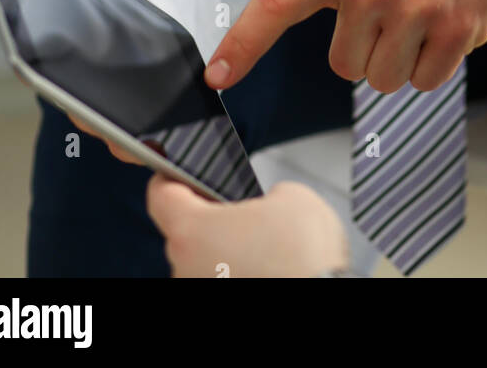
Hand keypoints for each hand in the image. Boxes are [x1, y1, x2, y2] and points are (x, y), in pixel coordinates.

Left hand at [146, 176, 349, 277]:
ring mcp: (197, 291)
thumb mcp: (291, 196)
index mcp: (192, 231)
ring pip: (202, 263)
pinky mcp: (216, 311)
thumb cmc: (305, 258)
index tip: (176, 174)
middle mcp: (184, 268)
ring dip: (224, 253)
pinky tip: (266, 271)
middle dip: (212, 221)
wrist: (326, 292)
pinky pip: (218, 280)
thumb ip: (265, 193)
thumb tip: (266, 207)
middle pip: (185, 232)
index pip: (160, 195)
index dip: (171, 178)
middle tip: (244, 216)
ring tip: (264, 250)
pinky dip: (236, 274)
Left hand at [204, 0, 486, 96]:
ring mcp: (414, 9)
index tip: (217, 75)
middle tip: (398, 8)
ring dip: (405, 59)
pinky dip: (437, 64)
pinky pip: (426, 81)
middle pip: (346, 66)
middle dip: (370, 49)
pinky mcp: (454, 30)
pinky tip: (450, 22)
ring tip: (427, 11)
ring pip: (386, 79)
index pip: (276, 4)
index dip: (243, 43)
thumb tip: (316, 35)